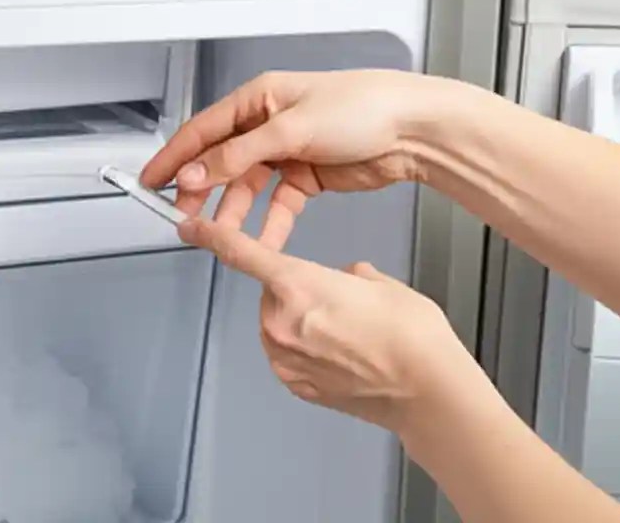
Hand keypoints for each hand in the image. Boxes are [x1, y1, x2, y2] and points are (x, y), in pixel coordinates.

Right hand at [141, 69, 451, 248]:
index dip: (173, 157)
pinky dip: (269, 222)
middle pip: (220, 162)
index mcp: (258, 99)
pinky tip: (264, 241)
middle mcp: (268, 123)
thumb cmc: (363, 107)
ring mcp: (287, 150)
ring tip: (223, 237)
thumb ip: (238, 156)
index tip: (151, 182)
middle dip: (200, 191)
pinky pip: (277, 202)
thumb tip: (197, 173)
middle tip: (183, 218)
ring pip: (247, 186)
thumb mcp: (290, 130)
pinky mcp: (307, 174)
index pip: (202, 130)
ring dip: (234, 212)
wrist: (413, 129)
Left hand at [180, 217, 485, 433]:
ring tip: (347, 334)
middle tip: (338, 303)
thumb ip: (349, 275)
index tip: (192, 228)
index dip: (211, 236)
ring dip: (300, 323)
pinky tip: (342, 355)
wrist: (428, 391)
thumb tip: (345, 280)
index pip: (241, 253)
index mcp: (299, 284)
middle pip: (271, 293)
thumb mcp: (380, 282)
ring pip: (277, 325)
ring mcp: (286, 358)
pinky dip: (306, 351)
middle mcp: (282, 322)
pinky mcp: (295, 385)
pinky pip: (288, 356)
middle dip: (295, 291)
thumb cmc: (412, 337)